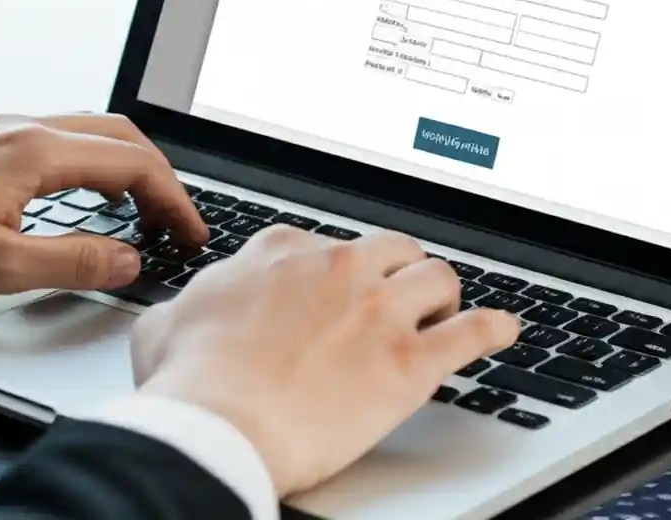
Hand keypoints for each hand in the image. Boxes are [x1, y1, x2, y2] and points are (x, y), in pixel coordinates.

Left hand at [0, 113, 207, 306]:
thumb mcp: (0, 269)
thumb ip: (77, 262)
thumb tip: (129, 260)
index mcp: (33, 151)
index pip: (132, 163)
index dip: (173, 200)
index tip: (190, 232)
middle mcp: (21, 128)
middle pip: (120, 135)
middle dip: (159, 177)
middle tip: (176, 221)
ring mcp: (0, 130)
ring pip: (90, 132)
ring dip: (126, 167)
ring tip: (142, 212)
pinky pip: (59, 138)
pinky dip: (92, 164)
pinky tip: (87, 197)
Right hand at [130, 225, 519, 496]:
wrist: (220, 426)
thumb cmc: (191, 382)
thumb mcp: (167, 323)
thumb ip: (193, 303)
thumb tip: (187, 311)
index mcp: (284, 253)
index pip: (327, 244)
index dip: (334, 272)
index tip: (337, 289)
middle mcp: (339, 268)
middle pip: (393, 249)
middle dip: (397, 272)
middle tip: (395, 298)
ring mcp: (380, 310)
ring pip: (438, 278)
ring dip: (441, 296)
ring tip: (442, 314)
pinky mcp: (411, 359)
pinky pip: (473, 332)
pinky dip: (493, 329)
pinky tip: (503, 330)